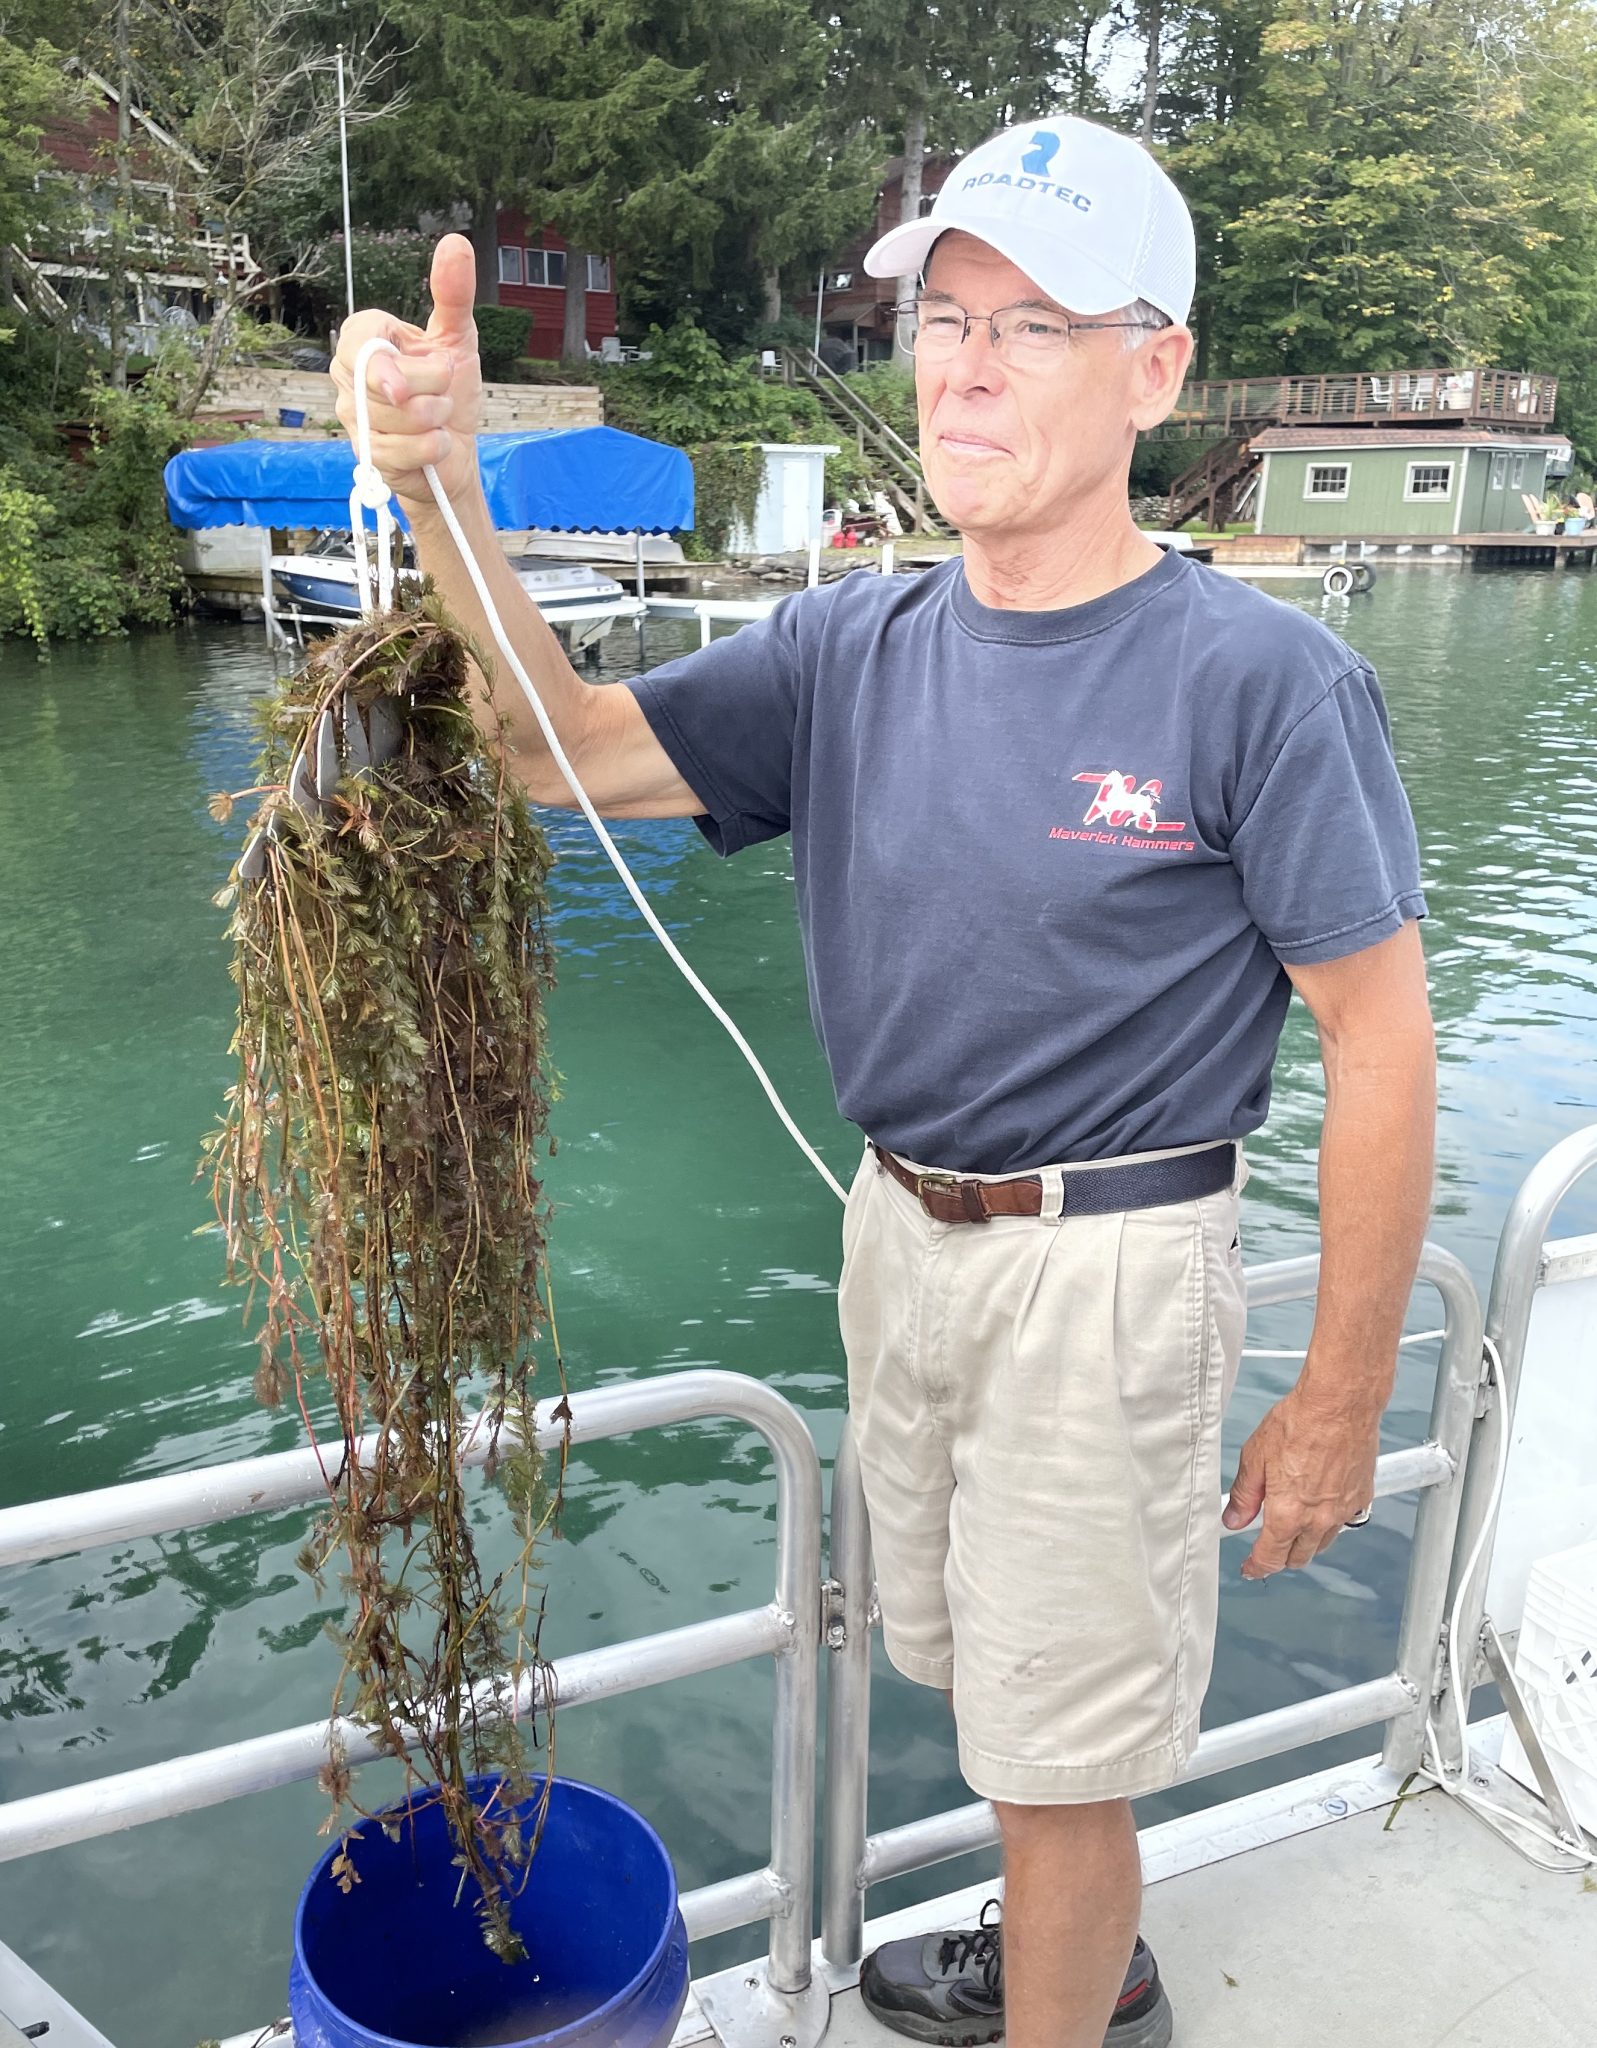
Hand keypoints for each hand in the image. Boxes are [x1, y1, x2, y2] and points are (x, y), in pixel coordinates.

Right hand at [331, 234, 483, 511]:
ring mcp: (353, 417)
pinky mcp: (366, 457)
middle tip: (445, 389)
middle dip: (431, 388)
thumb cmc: (450, 392)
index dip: (394, 356)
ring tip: (439, 416)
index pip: (363, 335)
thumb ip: (453, 295)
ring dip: (435, 418)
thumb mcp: (457, 340)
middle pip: (382, 379)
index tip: (437, 367)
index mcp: (366, 339)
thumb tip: (456, 242)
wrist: (454, 453)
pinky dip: (432, 448)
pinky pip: (401, 450)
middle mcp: (348, 376)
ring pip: (395, 416)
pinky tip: (437, 444)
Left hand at [1221, 1386, 1379, 1578]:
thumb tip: (1234, 1518)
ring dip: (1306, 1543)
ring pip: (1323, 1543)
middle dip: (1281, 1557)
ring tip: (1292, 1527)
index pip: (1271, 1557)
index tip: (1250, 1568)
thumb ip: (1244, 1494)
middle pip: (1299, 1557)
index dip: (1257, 1567)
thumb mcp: (1255, 1457)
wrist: (1340, 1404)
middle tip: (1268, 1549)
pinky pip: (1343, 1522)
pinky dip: (1328, 1523)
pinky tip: (1319, 1507)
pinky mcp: (1362, 1497)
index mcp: (1289, 1514)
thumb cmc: (1300, 1422)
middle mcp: (1319, 1519)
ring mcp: (1344, 1510)